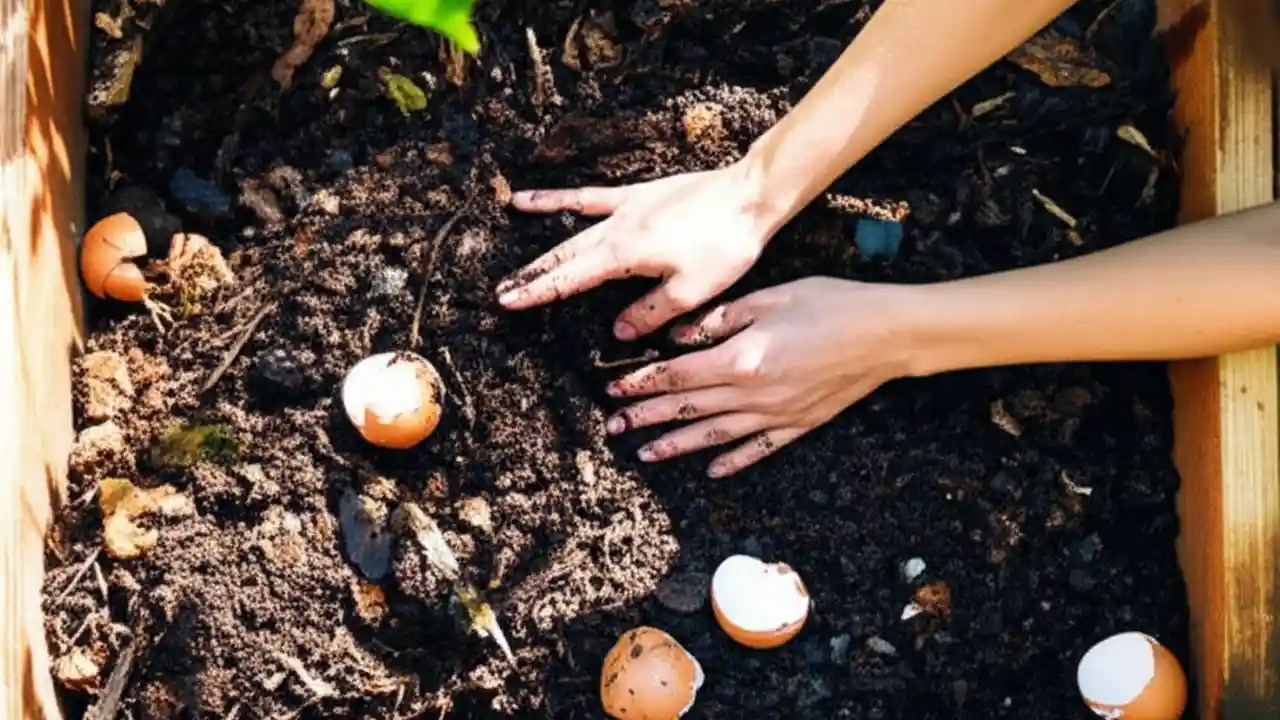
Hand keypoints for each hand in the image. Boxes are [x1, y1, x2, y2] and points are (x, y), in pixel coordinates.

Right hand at [498, 163, 777, 339]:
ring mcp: (624, 208)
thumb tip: (618, 332)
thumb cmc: (725, 245)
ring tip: (511, 259)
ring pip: (572, 230)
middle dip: (532, 275)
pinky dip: (559, 200)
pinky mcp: (636, 195)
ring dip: (541, 247)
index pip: (571, 278)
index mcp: (625, 255)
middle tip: (502, 291)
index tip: (509, 302)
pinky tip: (531, 199)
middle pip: (564, 255)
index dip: (539, 292)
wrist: (748, 196)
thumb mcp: (690, 292)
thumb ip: (649, 312)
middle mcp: (616, 228)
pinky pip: (589, 198)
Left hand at [604, 277, 914, 476]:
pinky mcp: (798, 424)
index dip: (642, 384)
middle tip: (614, 429)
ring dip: (677, 445)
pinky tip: (712, 471)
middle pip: (688, 408)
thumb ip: (718, 320)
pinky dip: (732, 462)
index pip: (677, 376)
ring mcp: (776, 414)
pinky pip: (758, 448)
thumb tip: (677, 337)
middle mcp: (752, 394)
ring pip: (714, 435)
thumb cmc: (829, 305)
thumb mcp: (768, 298)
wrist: (886, 334)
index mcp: (740, 359)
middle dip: (646, 418)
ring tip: (646, 455)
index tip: (615, 391)